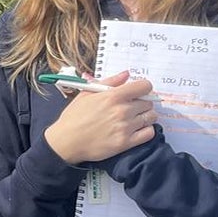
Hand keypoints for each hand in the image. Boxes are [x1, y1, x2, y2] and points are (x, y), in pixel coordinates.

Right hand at [43, 71, 157, 165]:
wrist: (66, 142)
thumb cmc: (74, 117)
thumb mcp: (87, 94)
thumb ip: (109, 82)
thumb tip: (126, 74)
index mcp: (113, 96)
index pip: (145, 86)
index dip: (143, 88)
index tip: (139, 92)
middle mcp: (122, 110)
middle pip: (148, 102)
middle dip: (142, 103)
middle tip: (133, 108)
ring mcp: (125, 127)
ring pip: (151, 117)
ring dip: (145, 117)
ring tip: (135, 119)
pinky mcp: (126, 143)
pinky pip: (149, 133)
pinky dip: (146, 130)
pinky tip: (136, 130)